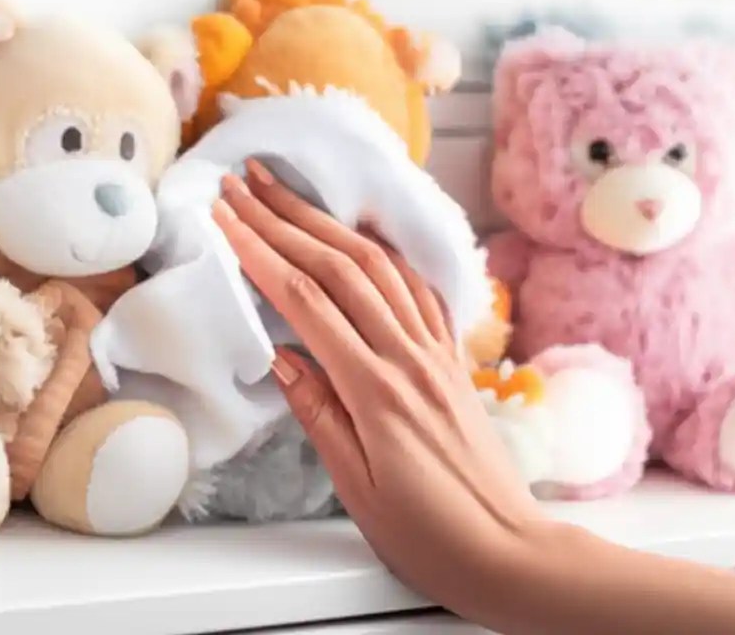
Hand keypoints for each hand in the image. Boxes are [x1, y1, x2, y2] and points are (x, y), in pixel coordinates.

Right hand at [211, 159, 545, 614]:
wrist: (509, 553)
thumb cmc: (427, 535)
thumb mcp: (355, 488)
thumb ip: (318, 414)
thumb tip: (279, 356)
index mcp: (376, 391)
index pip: (306, 302)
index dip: (261, 252)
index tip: (225, 218)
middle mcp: (410, 358)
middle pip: (340, 266)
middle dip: (286, 217)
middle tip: (244, 182)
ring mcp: (436, 353)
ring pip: (379, 266)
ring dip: (329, 222)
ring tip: (289, 192)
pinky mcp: (452, 360)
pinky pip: (418, 289)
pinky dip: (384, 252)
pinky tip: (362, 236)